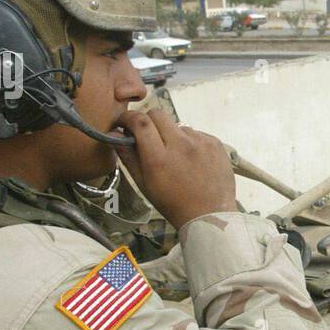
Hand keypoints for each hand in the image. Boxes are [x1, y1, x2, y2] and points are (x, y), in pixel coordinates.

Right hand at [115, 109, 236, 229]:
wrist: (209, 215)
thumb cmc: (172, 203)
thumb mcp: (144, 184)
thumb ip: (128, 156)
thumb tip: (114, 133)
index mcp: (159, 158)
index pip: (140, 121)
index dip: (128, 117)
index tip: (124, 122)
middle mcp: (181, 145)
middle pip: (158, 114)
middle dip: (148, 121)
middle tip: (147, 136)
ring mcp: (201, 142)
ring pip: (178, 125)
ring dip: (171, 134)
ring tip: (175, 156)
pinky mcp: (215, 143)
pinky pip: (196, 133)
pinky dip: (189, 142)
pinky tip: (192, 160)